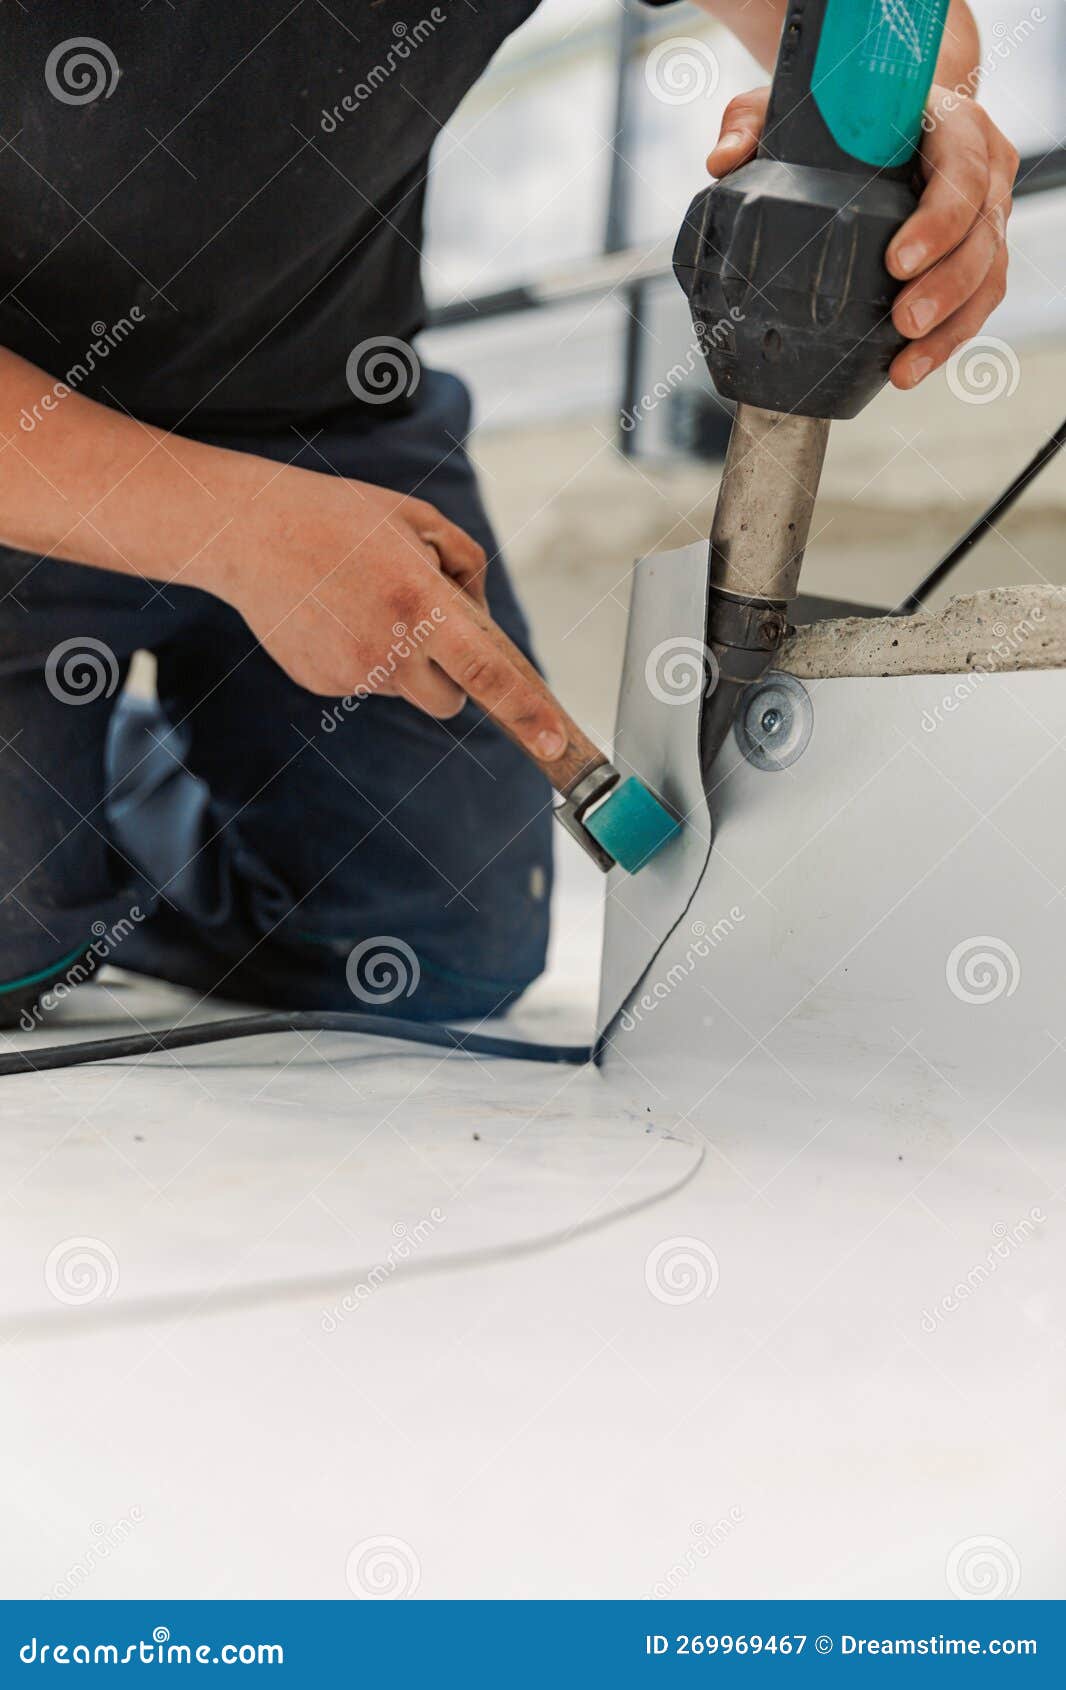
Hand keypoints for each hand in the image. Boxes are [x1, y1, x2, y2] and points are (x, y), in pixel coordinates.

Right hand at [215, 464, 566, 758]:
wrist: (247, 532)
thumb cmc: (340, 517)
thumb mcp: (417, 519)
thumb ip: (466, 565)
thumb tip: (481, 616)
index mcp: (419, 603)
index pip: (486, 672)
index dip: (526, 711)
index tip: (554, 742)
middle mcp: (387, 649)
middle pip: (449, 702)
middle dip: (451, 679)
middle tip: (423, 628)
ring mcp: (351, 673)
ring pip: (404, 689)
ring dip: (401, 659)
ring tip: (363, 603)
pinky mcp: (321, 683)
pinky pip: (363, 683)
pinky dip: (361, 657)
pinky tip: (334, 616)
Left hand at [705, 84, 1018, 389]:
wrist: (898, 121)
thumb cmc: (850, 115)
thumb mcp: (798, 106)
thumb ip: (756, 120)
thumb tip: (723, 162)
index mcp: (952, 124)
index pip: (962, 167)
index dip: (939, 218)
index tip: (897, 261)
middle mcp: (984, 170)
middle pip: (982, 231)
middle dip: (947, 285)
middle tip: (903, 322)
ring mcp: (987, 218)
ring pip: (987, 276)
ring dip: (949, 327)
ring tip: (905, 366)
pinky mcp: (979, 259)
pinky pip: (976, 306)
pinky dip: (946, 342)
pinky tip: (909, 370)